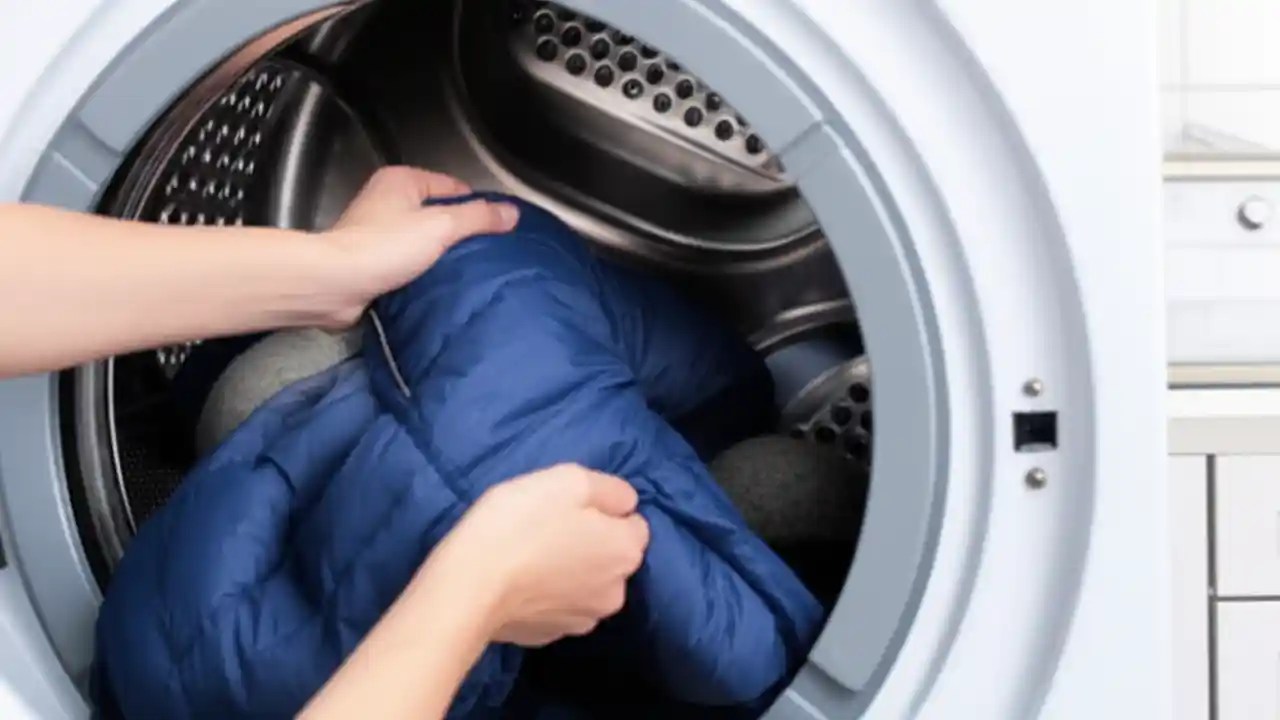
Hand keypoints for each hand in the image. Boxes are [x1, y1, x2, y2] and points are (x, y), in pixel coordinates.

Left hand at [319, 166, 518, 326]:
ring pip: (423, 239)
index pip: (453, 186)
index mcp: (401, 180)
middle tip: (484, 252)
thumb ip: (478, 218)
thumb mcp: (441, 226)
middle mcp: (386, 200)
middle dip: (459, 232)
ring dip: (440, 255)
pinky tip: (438, 285)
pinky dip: (422, 272)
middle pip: (437, 212)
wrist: (335, 284)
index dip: (476, 205)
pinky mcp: (371, 260)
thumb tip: (511, 213)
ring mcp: (376, 230)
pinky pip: (408, 262)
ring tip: (465, 271)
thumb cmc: (382, 247)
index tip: (496, 228)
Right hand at [425, 465, 650, 646]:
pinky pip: (555, 606)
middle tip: (548, 529)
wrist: (469, 584)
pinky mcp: (548, 636)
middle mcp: (615, 592)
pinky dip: (544, 595)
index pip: (634, 524)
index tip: (570, 508)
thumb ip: (610, 490)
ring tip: (530, 556)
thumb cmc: (521, 522)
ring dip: (569, 572)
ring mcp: (582, 621)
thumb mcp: (570, 480)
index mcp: (626, 552)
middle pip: (611, 558)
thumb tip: (625, 504)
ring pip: (585, 585)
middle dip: (590, 544)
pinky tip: (519, 582)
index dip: (603, 511)